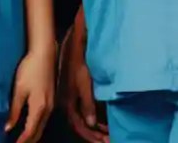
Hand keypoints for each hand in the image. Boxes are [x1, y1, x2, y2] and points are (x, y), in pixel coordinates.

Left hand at [6, 48, 55, 142]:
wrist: (45, 54)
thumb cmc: (29, 70)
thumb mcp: (19, 90)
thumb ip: (15, 110)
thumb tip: (8, 128)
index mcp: (39, 108)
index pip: (30, 131)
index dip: (22, 141)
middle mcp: (48, 109)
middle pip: (39, 131)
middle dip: (29, 141)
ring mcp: (51, 104)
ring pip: (43, 125)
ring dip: (34, 134)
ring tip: (24, 139)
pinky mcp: (52, 98)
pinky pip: (45, 118)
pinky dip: (38, 126)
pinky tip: (32, 125)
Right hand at [59, 27, 107, 142]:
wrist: (74, 45)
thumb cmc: (80, 62)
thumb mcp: (84, 83)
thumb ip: (87, 104)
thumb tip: (91, 123)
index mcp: (68, 102)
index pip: (79, 127)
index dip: (91, 136)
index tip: (104, 141)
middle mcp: (68, 103)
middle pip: (81, 126)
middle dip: (94, 135)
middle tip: (109, 140)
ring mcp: (72, 98)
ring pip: (83, 120)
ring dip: (95, 128)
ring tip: (107, 134)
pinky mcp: (76, 92)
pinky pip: (84, 111)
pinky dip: (94, 118)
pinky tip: (103, 120)